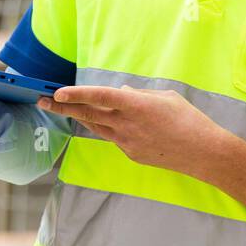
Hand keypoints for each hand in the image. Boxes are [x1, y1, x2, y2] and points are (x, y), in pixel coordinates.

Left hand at [38, 85, 226, 172]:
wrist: (202, 152)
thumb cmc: (189, 119)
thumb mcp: (166, 97)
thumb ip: (140, 95)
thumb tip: (123, 93)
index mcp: (136, 106)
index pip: (100, 97)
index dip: (77, 94)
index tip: (57, 92)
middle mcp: (126, 124)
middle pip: (88, 115)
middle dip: (63, 107)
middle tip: (43, 100)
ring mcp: (127, 142)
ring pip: (97, 127)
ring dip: (81, 117)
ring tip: (65, 108)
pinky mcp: (131, 154)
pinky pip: (115, 137)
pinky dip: (111, 127)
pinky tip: (116, 123)